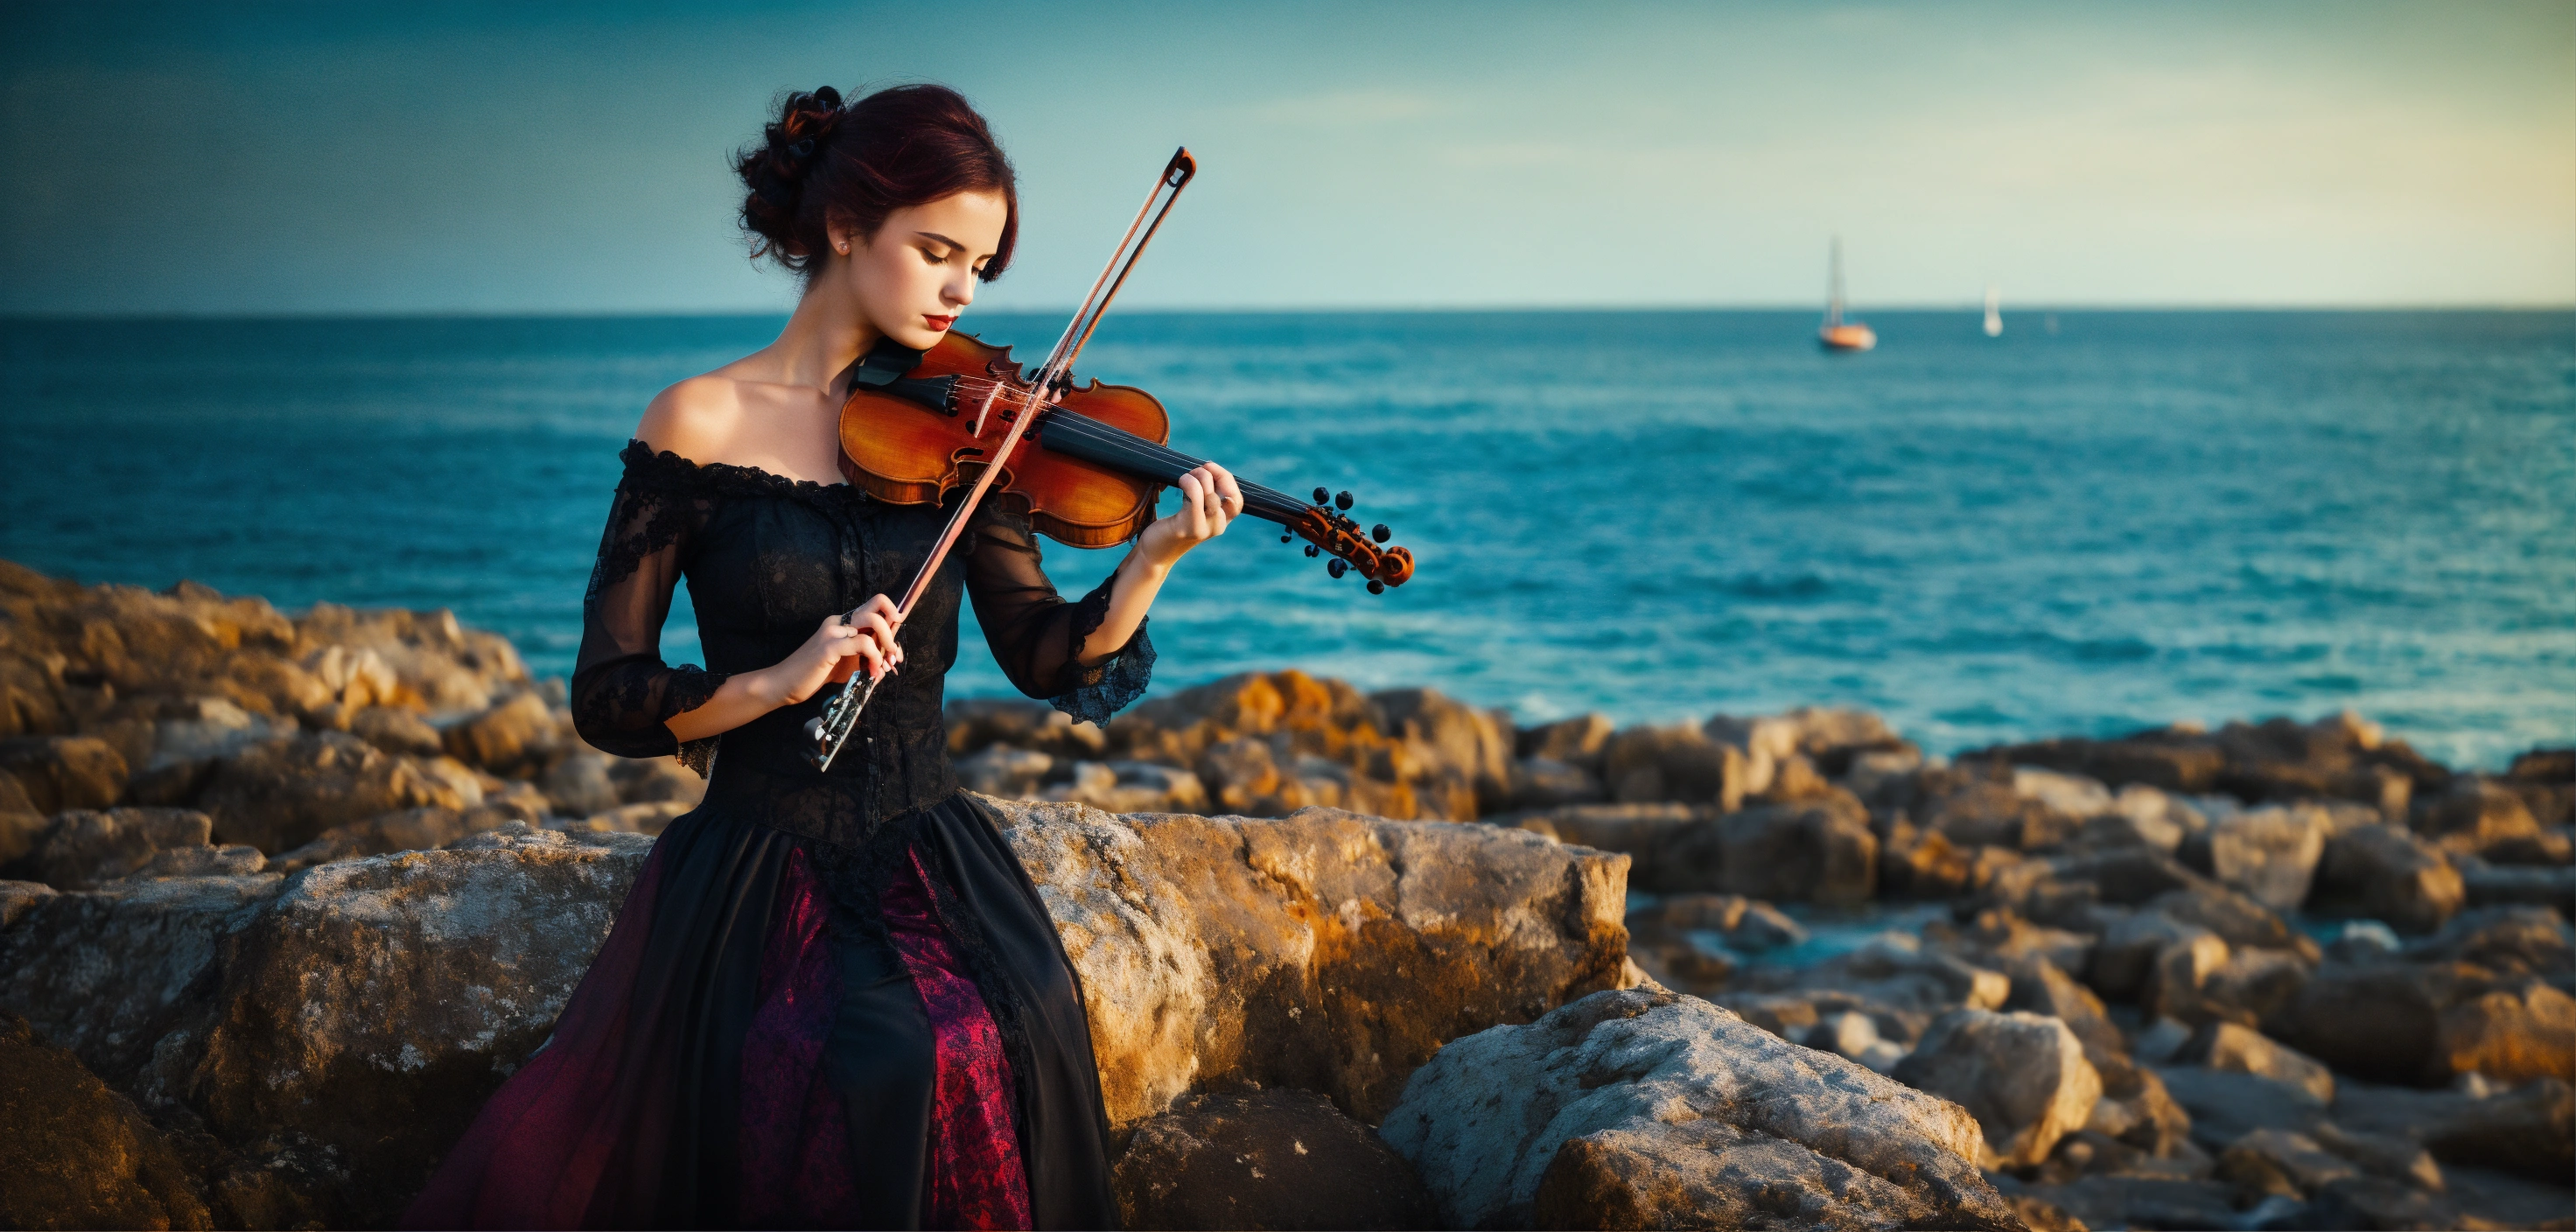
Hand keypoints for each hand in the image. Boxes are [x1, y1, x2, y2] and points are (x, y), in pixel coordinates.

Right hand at [762, 595, 902, 706]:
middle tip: (894, 656)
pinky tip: (873, 671)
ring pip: (873, 621)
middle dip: (892, 633)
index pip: (874, 605)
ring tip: (884, 665)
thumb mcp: (848, 664)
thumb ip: (868, 657)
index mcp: (843, 622)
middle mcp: (839, 621)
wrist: (784, 684)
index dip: (891, 618)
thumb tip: (892, 659)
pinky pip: (863, 642)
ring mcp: (833, 631)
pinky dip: (874, 657)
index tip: (895, 644)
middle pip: (877, 607)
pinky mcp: (829, 645)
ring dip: (887, 643)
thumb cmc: (816, 674)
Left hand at [1135, 462, 1242, 569]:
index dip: (1228, 480)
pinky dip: (1189, 482)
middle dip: (1212, 474)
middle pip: (1227, 494)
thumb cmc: (1170, 528)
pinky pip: (1195, 496)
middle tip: (1194, 471)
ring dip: (1199, 477)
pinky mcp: (1186, 527)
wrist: (1153, 554)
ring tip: (1185, 477)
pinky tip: (1181, 481)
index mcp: (1220, 523)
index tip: (1210, 469)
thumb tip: (1207, 469)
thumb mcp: (1192, 511)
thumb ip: (1203, 496)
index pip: (1237, 500)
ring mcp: (1203, 529)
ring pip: (1211, 494)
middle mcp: (1216, 528)